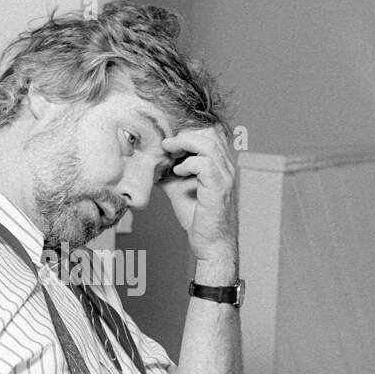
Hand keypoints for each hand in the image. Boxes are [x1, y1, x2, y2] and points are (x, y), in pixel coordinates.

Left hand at [158, 125, 238, 280]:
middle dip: (185, 132)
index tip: (169, 139)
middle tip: (166, 143)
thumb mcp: (178, 186)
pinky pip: (205, 165)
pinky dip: (188, 164)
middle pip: (211, 132)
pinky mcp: (219, 190)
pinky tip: (177, 172)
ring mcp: (225, 177)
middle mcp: (226, 167)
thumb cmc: (197, 216)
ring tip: (168, 150)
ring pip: (209, 144)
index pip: (210, 132)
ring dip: (184, 143)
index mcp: (219, 163)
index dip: (189, 130)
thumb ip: (168, 170)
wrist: (210, 243)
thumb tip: (148, 158)